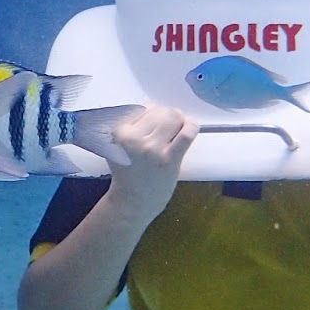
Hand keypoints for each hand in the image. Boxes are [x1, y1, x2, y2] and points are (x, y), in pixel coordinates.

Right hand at [104, 105, 197, 226]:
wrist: (133, 202)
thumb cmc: (127, 171)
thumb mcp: (117, 145)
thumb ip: (129, 126)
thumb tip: (153, 107)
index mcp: (118, 133)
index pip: (142, 108)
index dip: (151, 112)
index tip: (154, 124)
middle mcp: (133, 139)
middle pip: (159, 111)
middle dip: (167, 115)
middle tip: (168, 127)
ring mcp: (152, 149)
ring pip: (173, 118)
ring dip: (179, 120)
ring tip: (177, 130)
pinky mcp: (169, 160)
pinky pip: (186, 134)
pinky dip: (192, 126)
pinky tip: (191, 127)